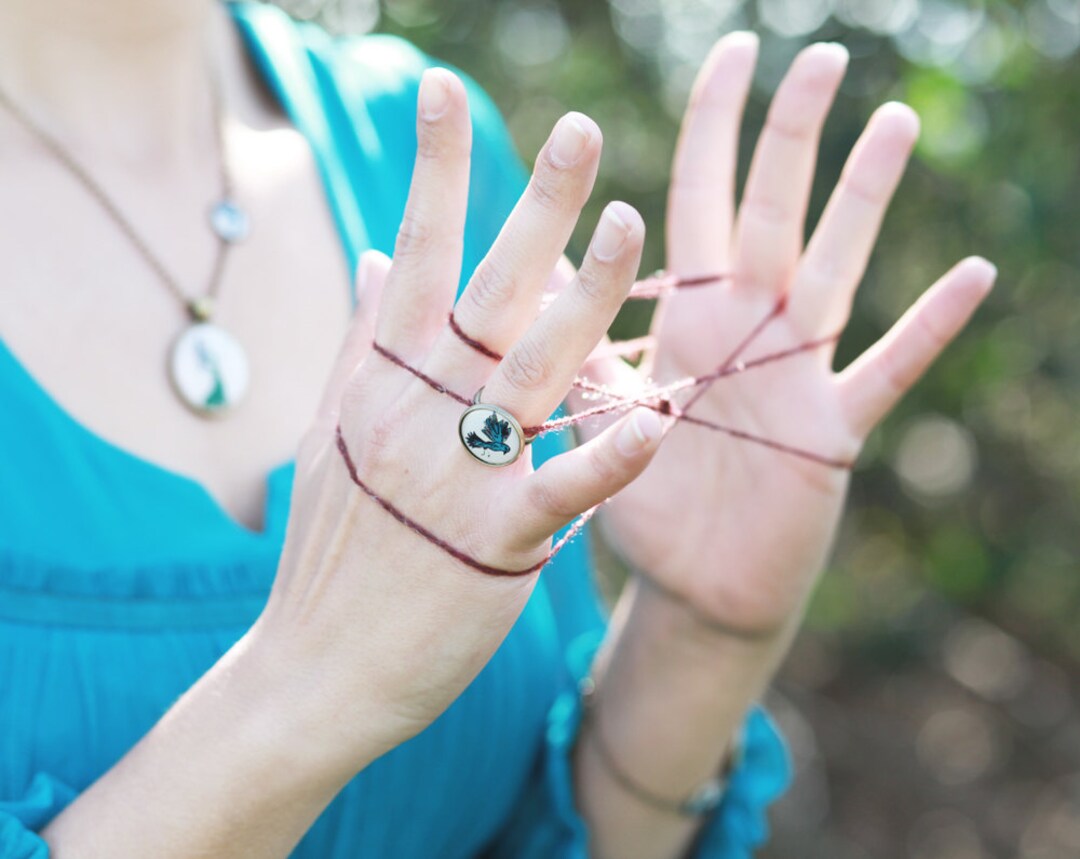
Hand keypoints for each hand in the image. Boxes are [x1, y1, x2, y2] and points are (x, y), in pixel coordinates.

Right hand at [248, 69, 660, 768]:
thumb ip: (359, 343)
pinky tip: (659, 417)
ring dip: (584, 296)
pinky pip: (563, 489)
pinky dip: (611, 453)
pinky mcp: (497, 546)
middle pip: (482, 292)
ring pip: (530, 370)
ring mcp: (456, 478)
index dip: (428, 171)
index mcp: (377, 383)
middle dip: (530, 207)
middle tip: (577, 132)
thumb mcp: (330, 438)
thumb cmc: (333, 552)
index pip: (407, 255)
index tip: (441, 88)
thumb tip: (370, 255)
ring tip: (630, 224)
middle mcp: (414, 414)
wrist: (315, 670)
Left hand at [590, 36, 994, 639]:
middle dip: (788, 134)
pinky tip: (972, 275)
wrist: (687, 583)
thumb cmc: (639, 491)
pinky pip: (884, 371)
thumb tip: (532, 261)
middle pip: (770, 211)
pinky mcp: (828, 431)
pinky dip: (925, 328)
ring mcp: (793, 373)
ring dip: (861, 200)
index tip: (734, 51)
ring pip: (832, 268)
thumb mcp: (595, 404)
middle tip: (817, 55)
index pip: (700, 198)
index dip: (715, 126)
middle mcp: (744, 328)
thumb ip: (572, 334)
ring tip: (892, 122)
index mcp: (688, 314)